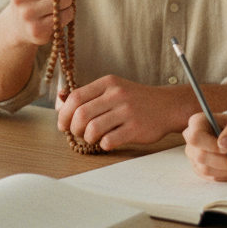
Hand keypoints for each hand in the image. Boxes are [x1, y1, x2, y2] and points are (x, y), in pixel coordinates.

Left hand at [57, 75, 185, 150]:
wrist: (167, 106)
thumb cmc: (135, 100)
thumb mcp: (113, 89)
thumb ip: (89, 95)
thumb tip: (59, 103)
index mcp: (108, 83)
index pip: (76, 97)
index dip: (64, 113)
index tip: (63, 124)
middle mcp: (117, 94)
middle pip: (81, 114)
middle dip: (74, 128)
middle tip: (78, 133)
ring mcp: (127, 112)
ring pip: (92, 129)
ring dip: (87, 138)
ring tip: (93, 137)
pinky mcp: (135, 129)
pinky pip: (108, 141)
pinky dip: (103, 144)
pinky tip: (108, 141)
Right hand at [183, 112, 226, 180]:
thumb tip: (223, 144)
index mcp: (197, 122)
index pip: (195, 137)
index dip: (211, 146)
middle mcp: (190, 138)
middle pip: (201, 156)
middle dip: (224, 162)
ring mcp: (192, 155)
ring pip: (205, 169)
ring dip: (226, 171)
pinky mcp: (198, 168)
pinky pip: (209, 177)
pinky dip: (225, 176)